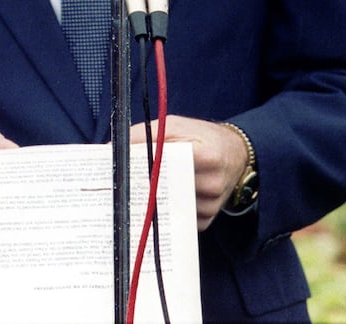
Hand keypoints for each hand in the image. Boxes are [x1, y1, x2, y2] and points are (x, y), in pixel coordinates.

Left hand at [129, 115, 249, 229]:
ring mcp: (211, 205)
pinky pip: (176, 219)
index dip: (140, 167)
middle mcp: (212, 184)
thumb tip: (110, 148)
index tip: (120, 168)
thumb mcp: (173, 125)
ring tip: (136, 188)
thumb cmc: (200, 136)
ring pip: (168, 207)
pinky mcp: (207, 219)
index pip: (167, 166)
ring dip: (150, 199)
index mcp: (207, 156)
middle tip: (119, 181)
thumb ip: (143, 134)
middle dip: (140, 185)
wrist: (234, 154)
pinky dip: (163, 210)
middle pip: (165, 190)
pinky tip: (157, 198)